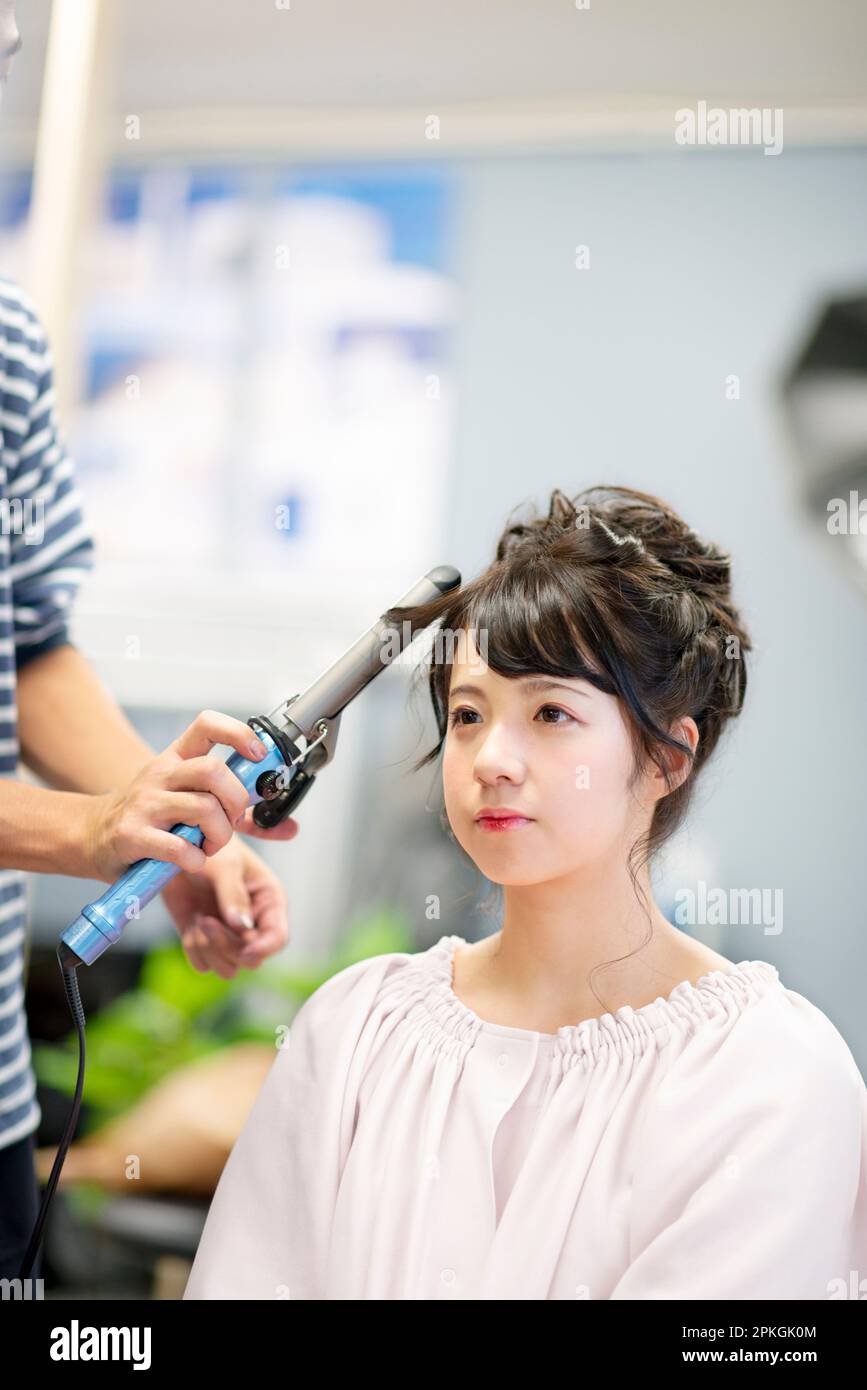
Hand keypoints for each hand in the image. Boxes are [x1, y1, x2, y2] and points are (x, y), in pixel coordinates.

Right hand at [82, 709, 276, 882]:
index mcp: (175, 759)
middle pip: (212, 769)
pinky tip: (192, 860)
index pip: (207, 725)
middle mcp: (161, 775)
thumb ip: (239, 814)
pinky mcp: (133, 834)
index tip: (257, 754)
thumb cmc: (149, 819)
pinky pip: (179, 846)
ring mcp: (145, 803)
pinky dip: (196, 858)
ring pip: (202, 807)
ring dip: (219, 834)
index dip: (238, 733)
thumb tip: (289, 826)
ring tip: (211, 844)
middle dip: (236, 799)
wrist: (92, 836)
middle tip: (232, 819)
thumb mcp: (189, 804)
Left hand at [162, 832, 296, 978]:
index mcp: (269, 902)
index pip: (277, 938)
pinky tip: (190, 923)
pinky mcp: (204, 940)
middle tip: (205, 920)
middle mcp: (253, 923)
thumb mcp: (224, 865)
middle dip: (227, 945)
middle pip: (250, 959)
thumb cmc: (209, 849)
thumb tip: (241, 926)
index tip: (244, 950)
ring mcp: (229, 935)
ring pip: (228, 967)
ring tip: (198, 920)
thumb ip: (234, 895)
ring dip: (210, 949)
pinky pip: (203, 964)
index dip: (264, 949)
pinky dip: (194, 949)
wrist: (178, 848)